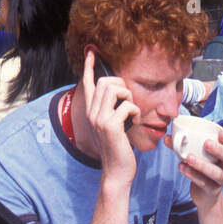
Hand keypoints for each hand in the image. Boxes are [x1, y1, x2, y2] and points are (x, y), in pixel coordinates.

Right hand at [81, 48, 137, 186]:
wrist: (117, 171)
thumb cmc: (118, 147)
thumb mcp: (112, 124)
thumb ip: (111, 109)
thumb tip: (120, 91)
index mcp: (91, 111)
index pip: (86, 83)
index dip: (88, 66)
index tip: (91, 52)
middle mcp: (91, 113)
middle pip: (105, 81)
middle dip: (122, 85)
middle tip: (128, 100)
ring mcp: (99, 118)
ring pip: (115, 89)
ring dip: (129, 97)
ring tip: (131, 111)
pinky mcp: (110, 125)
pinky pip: (128, 105)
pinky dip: (136, 112)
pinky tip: (134, 123)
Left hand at [165, 125, 222, 215]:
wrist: (204, 195)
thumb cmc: (200, 168)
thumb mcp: (194, 154)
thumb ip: (182, 145)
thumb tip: (168, 138)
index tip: (221, 133)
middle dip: (219, 149)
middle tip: (206, 144)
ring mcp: (220, 179)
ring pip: (217, 173)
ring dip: (203, 165)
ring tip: (188, 157)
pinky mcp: (212, 190)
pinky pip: (204, 183)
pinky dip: (193, 175)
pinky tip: (183, 168)